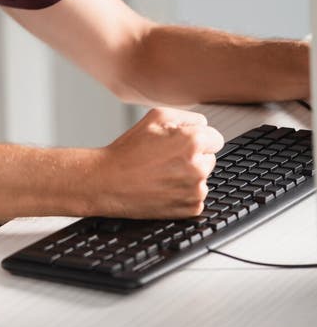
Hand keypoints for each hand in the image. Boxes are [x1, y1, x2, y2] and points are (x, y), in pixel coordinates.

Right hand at [93, 107, 223, 218]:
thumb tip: (203, 125)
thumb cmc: (129, 150)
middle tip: (167, 157)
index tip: (182, 142)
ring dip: (189, 174)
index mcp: (193, 142)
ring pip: (202, 177)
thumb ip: (186, 117)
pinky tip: (164, 186)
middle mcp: (198, 167)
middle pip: (210, 157)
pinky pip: (196, 196)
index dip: (196, 137)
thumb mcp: (155, 116)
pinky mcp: (191, 209)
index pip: (216, 138)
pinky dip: (184, 192)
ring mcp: (195, 191)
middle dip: (194, 155)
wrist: (110, 182)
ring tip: (162, 172)